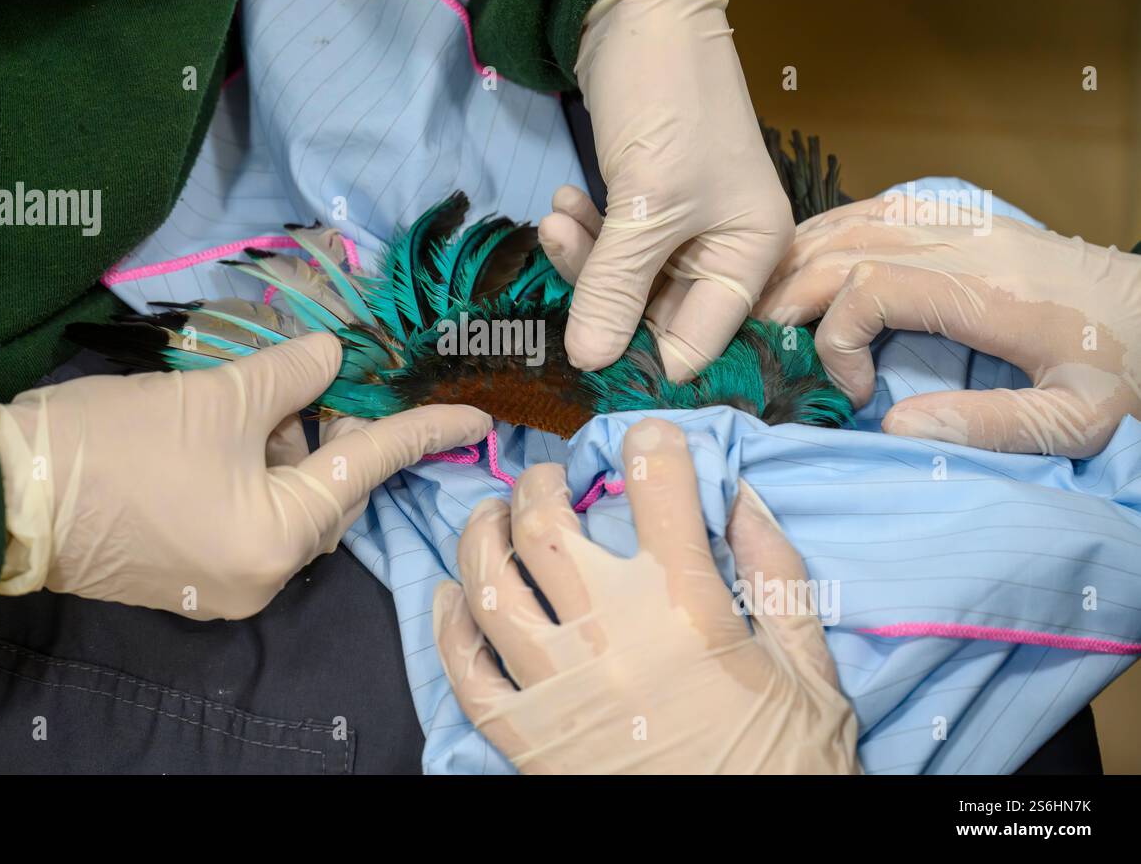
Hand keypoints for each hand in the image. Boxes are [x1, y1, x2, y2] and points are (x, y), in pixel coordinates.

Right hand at [0, 333, 490, 617]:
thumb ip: (292, 374)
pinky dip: (257, 473)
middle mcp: (261, 577)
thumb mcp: (217, 398)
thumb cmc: (117, 446)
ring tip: (267, 395)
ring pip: (287, 504)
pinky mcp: (190, 574)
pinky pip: (251, 519)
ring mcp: (223, 584)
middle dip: (335, 433)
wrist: (1, 494)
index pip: (367, 472)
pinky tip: (237, 428)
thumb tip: (335, 357)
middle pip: (328, 494)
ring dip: (289, 447)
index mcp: (278, 541)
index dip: (422, 432)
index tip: (475, 417)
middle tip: (338, 378)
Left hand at [432, 418, 859, 773]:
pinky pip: (465, 671)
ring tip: (492, 517)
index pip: (657, 489)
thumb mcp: (809, 669)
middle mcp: (610, 634)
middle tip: (549, 479)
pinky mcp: (527, 738)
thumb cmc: (787, 764)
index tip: (648, 437)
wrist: (755, 854)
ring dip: (481, 534)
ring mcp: (559, 686)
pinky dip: (449, 626)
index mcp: (686, 609)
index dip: (652, 445)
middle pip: (543, 524)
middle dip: (540, 482)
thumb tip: (743, 497)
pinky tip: (454, 596)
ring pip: (489, 582)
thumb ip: (777, 574)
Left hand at [556, 0, 793, 381]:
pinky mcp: (648, 212)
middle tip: (561, 251)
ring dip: (584, 260)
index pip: (699, 343)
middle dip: (602, 296)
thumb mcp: (645, 204)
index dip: (643, 355)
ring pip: (626, 284)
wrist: (642, 14)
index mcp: (753, 256)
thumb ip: (616, 287)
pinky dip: (585, 234)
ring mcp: (685, 232)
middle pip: (656, 317)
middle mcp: (725, 252)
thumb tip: (589, 363)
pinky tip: (563, 202)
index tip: (588, 357)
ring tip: (555, 219)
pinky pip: (614, 250)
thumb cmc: (668, 103)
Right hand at [755, 196, 1140, 456]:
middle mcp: (966, 243)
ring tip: (768, 310)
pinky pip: (877, 208)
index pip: (868, 287)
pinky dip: (828, 233)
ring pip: (850, 220)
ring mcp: (964, 221)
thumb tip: (892, 427)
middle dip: (788, 298)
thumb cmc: (1124, 368)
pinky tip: (810, 263)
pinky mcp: (967, 217)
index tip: (855, 391)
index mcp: (987, 293)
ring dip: (797, 263)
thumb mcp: (1077, 419)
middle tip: (766, 348)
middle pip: (842, 248)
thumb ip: (989, 427)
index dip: (836, 340)